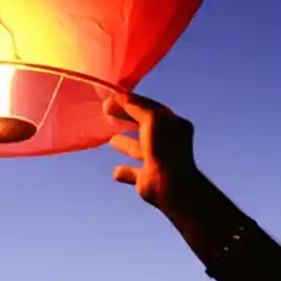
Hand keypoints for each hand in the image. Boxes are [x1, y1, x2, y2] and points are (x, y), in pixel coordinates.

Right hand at [105, 91, 204, 216]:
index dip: (130, 102)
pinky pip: (133, 173)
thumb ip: (136, 106)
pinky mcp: (147, 179)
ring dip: (126, 144)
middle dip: (127, 119)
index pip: (150, 108)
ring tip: (112, 139)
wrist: (169, 184)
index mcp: (173, 125)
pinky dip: (125, 171)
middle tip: (107, 111)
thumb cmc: (164, 147)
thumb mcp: (152, 118)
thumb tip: (119, 96)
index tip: (111, 99)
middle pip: (143, 126)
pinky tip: (116, 171)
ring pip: (138, 149)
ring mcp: (157, 160)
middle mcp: (167, 141)